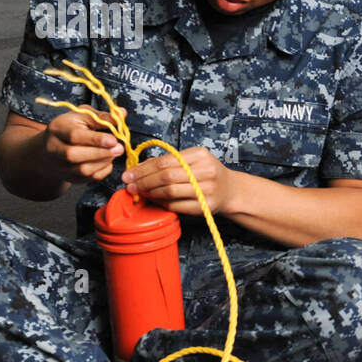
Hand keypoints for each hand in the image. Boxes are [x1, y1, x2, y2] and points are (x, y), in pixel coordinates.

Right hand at [42, 107, 126, 184]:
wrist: (52, 148)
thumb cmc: (71, 128)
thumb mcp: (83, 116)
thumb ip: (102, 116)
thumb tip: (122, 113)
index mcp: (58, 128)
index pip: (74, 135)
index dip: (96, 139)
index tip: (113, 140)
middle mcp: (54, 149)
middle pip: (74, 155)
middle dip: (100, 153)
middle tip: (119, 148)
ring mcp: (60, 166)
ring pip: (83, 170)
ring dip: (104, 162)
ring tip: (114, 153)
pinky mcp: (70, 177)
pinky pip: (89, 178)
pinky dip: (103, 171)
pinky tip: (107, 161)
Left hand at [121, 146, 238, 216]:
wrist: (231, 190)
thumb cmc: (206, 174)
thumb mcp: (192, 161)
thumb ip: (168, 162)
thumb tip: (138, 168)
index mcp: (201, 155)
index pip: (165, 161)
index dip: (144, 168)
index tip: (129, 174)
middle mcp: (206, 171)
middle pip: (166, 176)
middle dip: (143, 181)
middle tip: (130, 185)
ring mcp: (207, 189)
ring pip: (170, 191)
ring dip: (150, 193)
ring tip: (140, 193)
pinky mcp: (205, 206)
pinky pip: (177, 205)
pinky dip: (162, 203)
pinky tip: (155, 200)